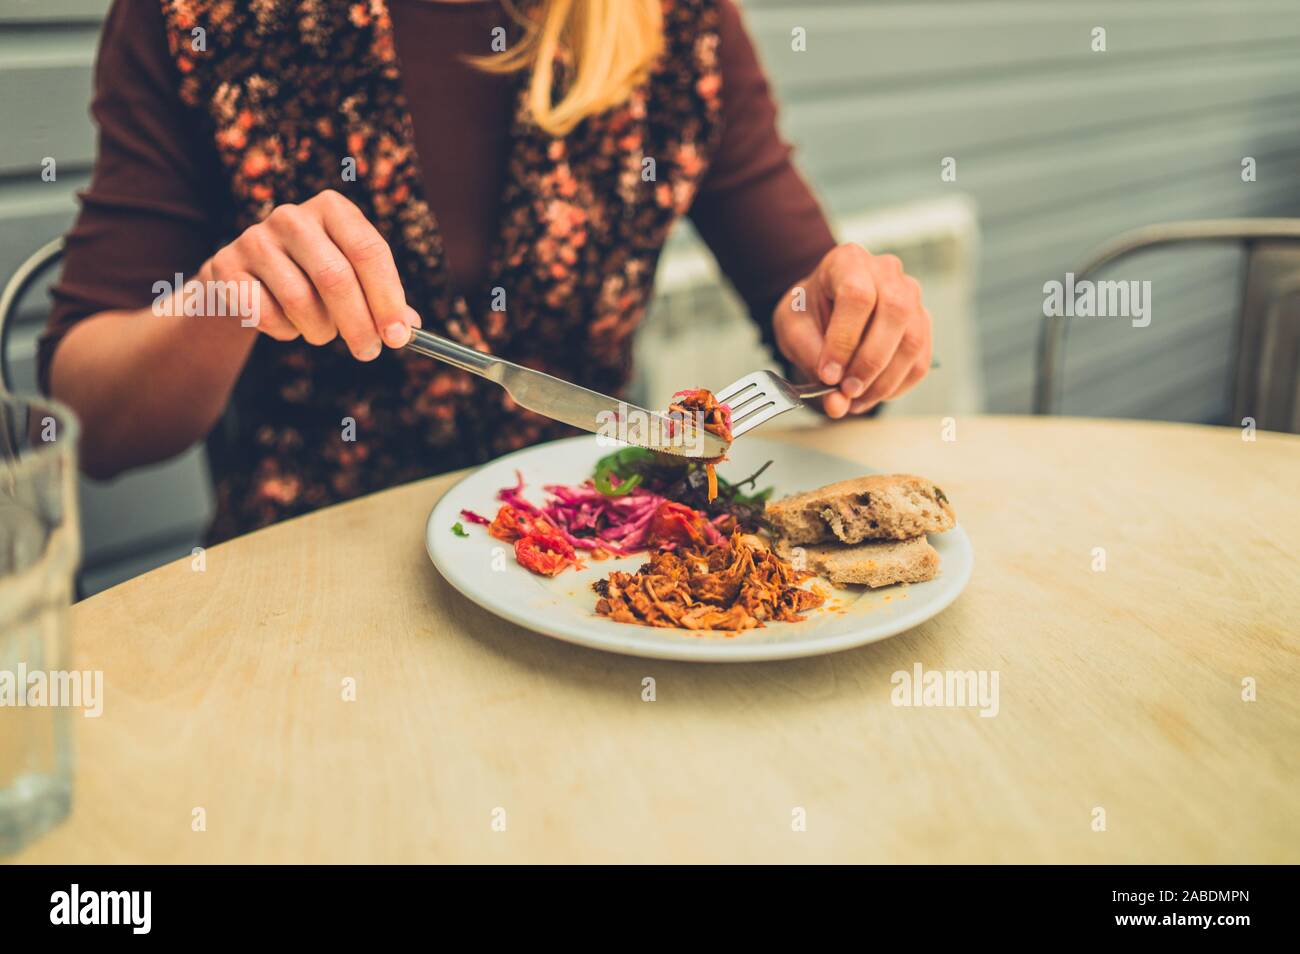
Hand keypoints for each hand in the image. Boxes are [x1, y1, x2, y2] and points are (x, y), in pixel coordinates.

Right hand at [198, 189, 418, 358]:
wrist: (247, 277)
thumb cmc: (313, 277)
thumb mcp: (351, 275)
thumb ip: (382, 298)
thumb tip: (408, 327)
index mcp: (333, 208)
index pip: (369, 251)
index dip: (388, 298)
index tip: (399, 336)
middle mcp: (292, 216)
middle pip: (336, 278)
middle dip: (359, 324)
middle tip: (369, 352)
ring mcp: (255, 238)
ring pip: (301, 301)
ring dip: (321, 330)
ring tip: (324, 332)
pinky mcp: (226, 267)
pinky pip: (266, 314)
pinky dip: (285, 331)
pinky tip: (288, 324)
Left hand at [772, 244, 931, 416]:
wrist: (823, 306)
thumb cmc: (808, 311)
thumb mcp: (793, 330)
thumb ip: (811, 362)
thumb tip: (836, 403)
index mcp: (848, 261)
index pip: (857, 295)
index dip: (844, 340)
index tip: (828, 374)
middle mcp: (886, 272)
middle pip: (895, 313)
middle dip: (870, 362)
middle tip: (847, 391)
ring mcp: (910, 296)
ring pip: (912, 341)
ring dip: (884, 381)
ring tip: (855, 400)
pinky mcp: (921, 323)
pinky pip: (920, 360)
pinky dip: (897, 386)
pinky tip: (871, 394)